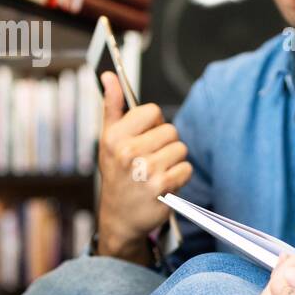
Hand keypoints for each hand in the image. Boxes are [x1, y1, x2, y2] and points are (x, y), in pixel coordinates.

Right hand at [95, 72, 192, 262]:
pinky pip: (186, 168)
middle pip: (170, 130)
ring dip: (174, 161)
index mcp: (114, 137)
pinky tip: (164, 185)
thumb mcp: (108, 140)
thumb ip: (111, 106)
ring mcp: (146, 170)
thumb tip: (109, 75)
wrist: (120, 219)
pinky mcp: (163, 187)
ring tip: (156, 173)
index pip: (152, 111)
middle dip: (165, 144)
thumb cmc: (117, 175)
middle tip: (150, 160)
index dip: (152, 124)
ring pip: (181, 149)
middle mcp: (128, 152)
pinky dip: (180, 177)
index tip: (143, 138)